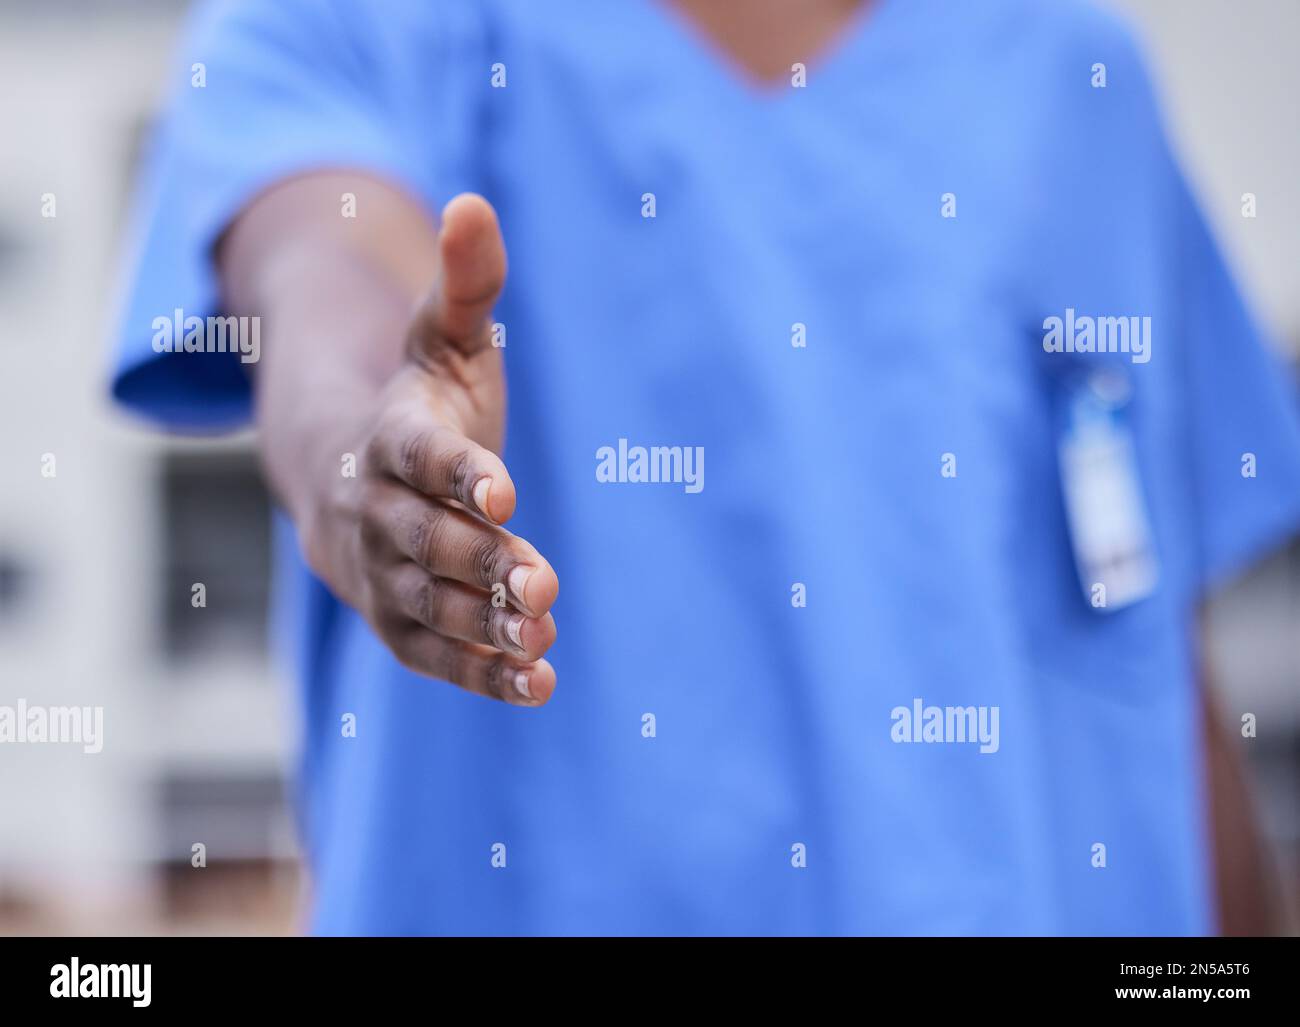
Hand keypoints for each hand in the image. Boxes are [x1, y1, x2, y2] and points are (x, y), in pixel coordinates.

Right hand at [299, 194, 557, 705]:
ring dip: (482, 627)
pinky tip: (539, 685)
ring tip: (541, 641)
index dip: (458, 474)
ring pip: (428, 605)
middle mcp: (377, 510)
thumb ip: (467, 285)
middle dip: (480, 564)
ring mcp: (383, 573)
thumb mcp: (443, 338)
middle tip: (541, 586)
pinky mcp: (400, 622)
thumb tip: (473, 201)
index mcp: (393, 437)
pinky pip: (434, 654)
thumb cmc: (419, 404)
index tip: (504, 492)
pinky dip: (481, 674)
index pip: (420, 456)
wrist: (356, 478)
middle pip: (425, 541)